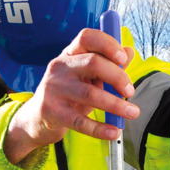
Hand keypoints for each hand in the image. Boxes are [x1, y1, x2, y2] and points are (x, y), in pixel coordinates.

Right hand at [4, 29, 139, 164]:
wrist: (36, 119)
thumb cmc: (67, 94)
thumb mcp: (86, 77)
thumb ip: (108, 65)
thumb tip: (129, 51)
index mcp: (69, 54)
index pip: (87, 37)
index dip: (108, 44)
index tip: (123, 58)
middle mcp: (59, 67)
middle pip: (93, 63)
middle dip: (118, 77)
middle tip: (130, 92)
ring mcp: (53, 89)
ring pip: (89, 94)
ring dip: (116, 105)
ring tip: (132, 112)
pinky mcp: (51, 111)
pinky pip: (79, 120)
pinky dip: (100, 128)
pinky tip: (114, 132)